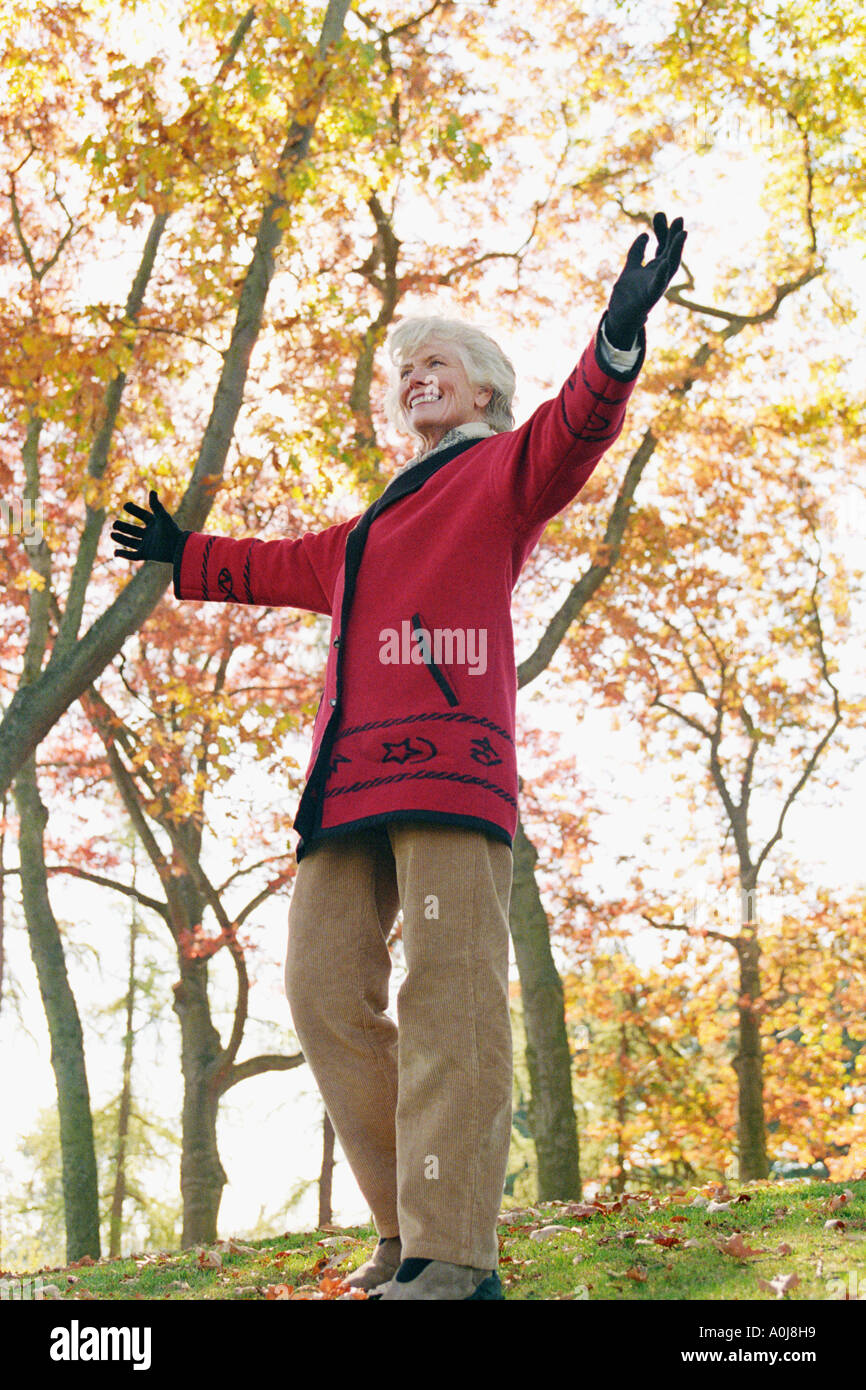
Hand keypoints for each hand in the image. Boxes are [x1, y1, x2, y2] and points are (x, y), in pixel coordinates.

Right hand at [111, 489, 184, 562]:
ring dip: (121, 538)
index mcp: (154, 524)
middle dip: (123, 526)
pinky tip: (115, 552)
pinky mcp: (147, 554)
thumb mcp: (162, 517)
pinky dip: (124, 555)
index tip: (126, 505)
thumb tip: (152, 491)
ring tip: (112, 534)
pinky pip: (133, 556)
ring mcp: (147, 545)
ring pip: (130, 542)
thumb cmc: (172, 531)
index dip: (134, 510)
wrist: (178, 548)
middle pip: (133, 530)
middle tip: (114, 524)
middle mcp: (150, 534)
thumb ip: (156, 505)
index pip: (142, 515)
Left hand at [604, 211, 686, 350]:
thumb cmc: (627, 294)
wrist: (619, 317)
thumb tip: (644, 234)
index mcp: (655, 267)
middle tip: (678, 218)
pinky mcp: (650, 297)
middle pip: (670, 251)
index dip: (663, 230)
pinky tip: (666, 261)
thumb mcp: (631, 267)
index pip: (662, 245)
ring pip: (671, 265)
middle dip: (674, 235)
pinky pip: (659, 284)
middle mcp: (660, 274)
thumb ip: (637, 252)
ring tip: (682, 233)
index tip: (660, 214)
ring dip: (677, 249)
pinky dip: (663, 273)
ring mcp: (657, 285)